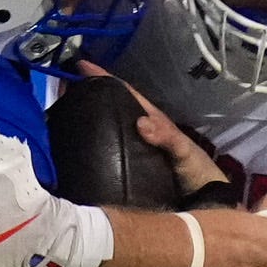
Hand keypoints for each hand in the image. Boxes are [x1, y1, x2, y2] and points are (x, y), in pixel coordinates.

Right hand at [78, 63, 229, 200]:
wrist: (203, 201)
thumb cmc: (197, 171)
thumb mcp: (184, 151)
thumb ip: (167, 137)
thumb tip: (140, 122)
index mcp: (153, 121)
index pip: (126, 93)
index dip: (106, 78)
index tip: (81, 65)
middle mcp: (141, 131)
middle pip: (113, 108)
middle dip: (91, 95)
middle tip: (63, 89)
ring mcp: (135, 149)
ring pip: (109, 128)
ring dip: (89, 119)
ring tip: (63, 114)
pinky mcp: (130, 168)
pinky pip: (109, 151)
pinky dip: (94, 145)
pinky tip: (77, 149)